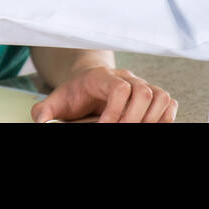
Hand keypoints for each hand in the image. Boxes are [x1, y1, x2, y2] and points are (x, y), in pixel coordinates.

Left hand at [31, 64, 177, 122]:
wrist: (88, 80)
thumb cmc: (75, 92)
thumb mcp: (57, 100)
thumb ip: (45, 110)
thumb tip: (39, 121)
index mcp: (102, 77)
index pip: (120, 87)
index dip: (115, 111)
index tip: (104, 127)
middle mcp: (126, 77)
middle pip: (144, 92)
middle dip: (134, 118)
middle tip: (120, 131)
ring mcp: (141, 85)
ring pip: (160, 96)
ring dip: (151, 118)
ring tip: (135, 130)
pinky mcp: (152, 95)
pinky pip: (168, 103)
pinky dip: (165, 118)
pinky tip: (150, 126)